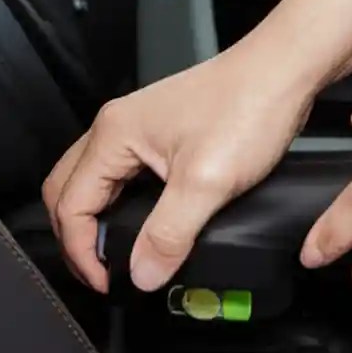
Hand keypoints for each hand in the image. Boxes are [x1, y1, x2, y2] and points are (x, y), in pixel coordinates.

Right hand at [44, 0, 351, 293]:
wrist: (284, 70)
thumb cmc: (249, 105)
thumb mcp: (207, 182)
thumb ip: (169, 233)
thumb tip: (141, 273)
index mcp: (113, 135)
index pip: (70, 204)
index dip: (80, 252)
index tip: (107, 281)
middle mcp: (117, 127)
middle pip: (67, 190)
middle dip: (76, 237)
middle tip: (101, 273)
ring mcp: (137, 128)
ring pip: (92, 181)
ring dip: (97, 220)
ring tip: (120, 255)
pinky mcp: (161, 133)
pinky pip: (121, 174)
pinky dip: (120, 204)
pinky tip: (145, 223)